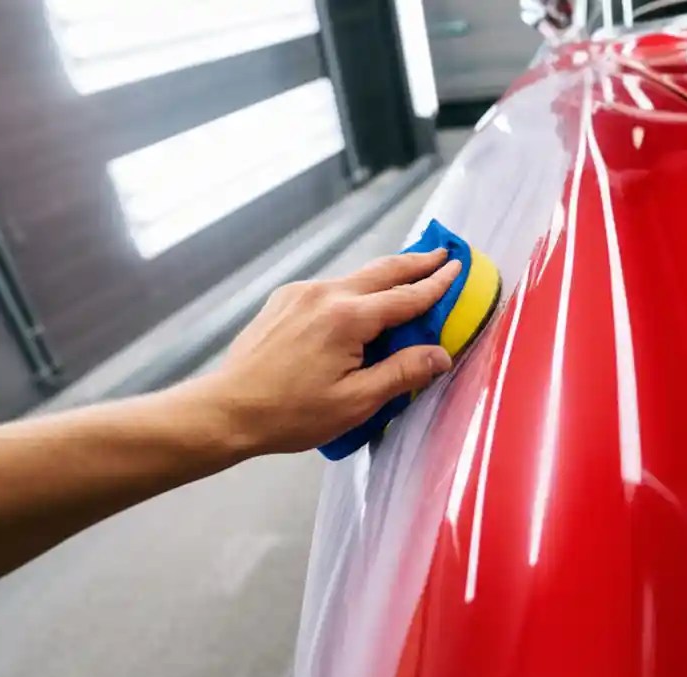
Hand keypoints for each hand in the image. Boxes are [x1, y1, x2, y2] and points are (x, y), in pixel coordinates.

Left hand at [194, 249, 461, 455]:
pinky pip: (332, 288)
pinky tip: (363, 301)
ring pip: (356, 277)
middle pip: (382, 271)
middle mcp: (326, 294)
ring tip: (409, 273)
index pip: (406, 296)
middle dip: (416, 262)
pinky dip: (356, 288)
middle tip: (443, 253)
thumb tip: (441, 354)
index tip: (458, 268)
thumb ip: (402, 373)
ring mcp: (301, 293)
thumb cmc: (291, 414)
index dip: (436, 284)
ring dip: (386, 275)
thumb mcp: (356, 402)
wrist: (228, 409)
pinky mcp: (285, 300)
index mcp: (348, 318)